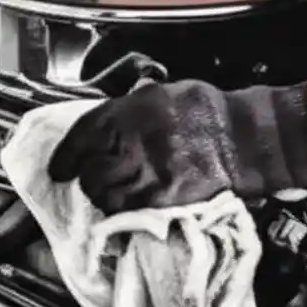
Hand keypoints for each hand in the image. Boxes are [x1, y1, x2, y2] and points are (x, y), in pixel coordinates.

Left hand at [47, 80, 306, 211]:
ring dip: (102, 196)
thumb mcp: (162, 95)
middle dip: (86, 178)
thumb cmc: (211, 112)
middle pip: (91, 170)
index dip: (65, 155)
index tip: (59, 168)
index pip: (83, 135)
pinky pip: (128, 210)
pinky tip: (127, 205)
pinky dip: (122, 210)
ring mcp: (147, 173)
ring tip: (108, 194)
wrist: (248, 138)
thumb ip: (131, 111)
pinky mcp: (163, 198)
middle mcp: (133, 143)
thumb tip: (112, 125)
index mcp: (131, 112)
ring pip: (105, 195)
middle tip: (88, 180)